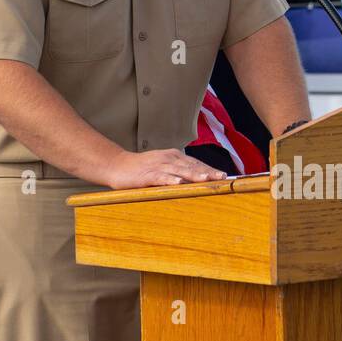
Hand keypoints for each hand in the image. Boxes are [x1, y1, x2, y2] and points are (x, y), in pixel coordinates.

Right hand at [104, 149, 227, 189]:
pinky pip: (160, 177)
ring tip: (205, 180)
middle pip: (191, 166)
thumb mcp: (163, 167)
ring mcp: (157, 166)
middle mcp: (168, 159)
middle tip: (222, 179)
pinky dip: (169, 180)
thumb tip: (198, 182)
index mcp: (174, 157)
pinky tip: (177, 183)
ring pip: (178, 171)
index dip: (210, 170)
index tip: (225, 177)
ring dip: (193, 175)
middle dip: (207, 172)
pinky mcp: (146, 175)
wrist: (116, 165)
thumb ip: (179, 172)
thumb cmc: (142, 169)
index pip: (196, 164)